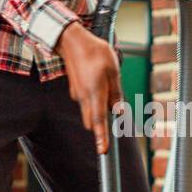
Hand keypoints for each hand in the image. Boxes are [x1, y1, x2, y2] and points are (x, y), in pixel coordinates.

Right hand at [56, 23, 121, 154]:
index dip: (102, 138)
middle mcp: (83, 97)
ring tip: (107, 89)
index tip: (103, 151)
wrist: (72, 40)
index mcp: (95, 94)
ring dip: (98, 111)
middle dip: (101, 125)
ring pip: (89, 112)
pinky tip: (98, 83)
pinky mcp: (75, 90)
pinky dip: (93, 100)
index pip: (99, 122)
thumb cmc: (95, 52)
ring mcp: (77, 94)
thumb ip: (116, 93)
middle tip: (114, 115)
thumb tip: (119, 112)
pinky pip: (85, 101)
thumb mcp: (113, 71)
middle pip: (93, 121)